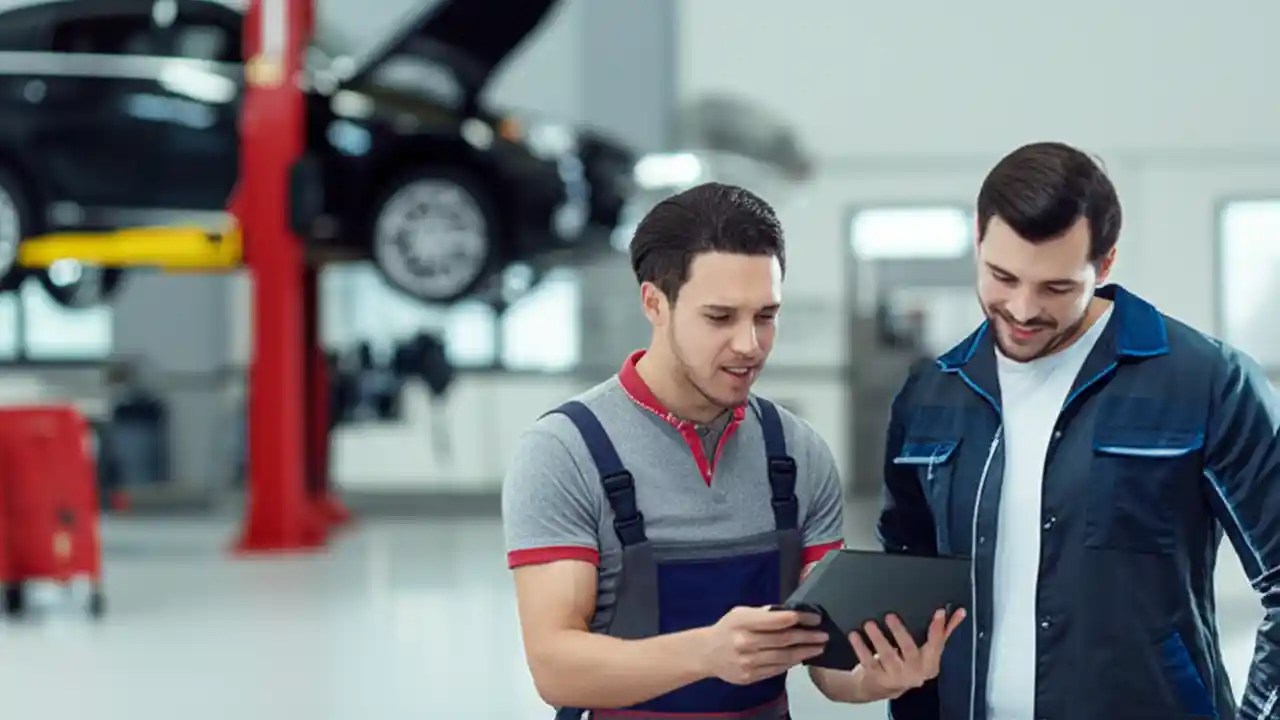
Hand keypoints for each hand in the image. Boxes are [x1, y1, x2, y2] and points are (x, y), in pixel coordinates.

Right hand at [700, 606, 829, 685]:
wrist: (707, 653)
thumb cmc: (727, 629)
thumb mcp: (740, 613)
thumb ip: (764, 614)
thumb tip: (791, 614)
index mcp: (743, 621)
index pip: (778, 620)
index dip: (800, 618)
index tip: (815, 618)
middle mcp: (745, 642)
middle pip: (784, 639)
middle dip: (808, 636)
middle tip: (823, 635)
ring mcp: (748, 661)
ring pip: (784, 657)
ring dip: (804, 652)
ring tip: (818, 647)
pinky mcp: (750, 676)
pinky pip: (777, 669)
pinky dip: (791, 663)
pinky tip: (801, 658)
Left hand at [850, 608, 966, 700]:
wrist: (881, 686)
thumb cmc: (908, 663)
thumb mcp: (927, 651)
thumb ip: (943, 632)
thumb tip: (960, 612)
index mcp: (930, 664)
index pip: (936, 645)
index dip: (938, 628)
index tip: (939, 611)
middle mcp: (914, 673)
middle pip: (910, 651)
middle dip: (900, 633)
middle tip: (890, 616)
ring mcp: (895, 677)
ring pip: (887, 656)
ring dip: (878, 638)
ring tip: (869, 623)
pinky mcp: (876, 678)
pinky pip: (868, 661)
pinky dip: (861, 647)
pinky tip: (855, 635)